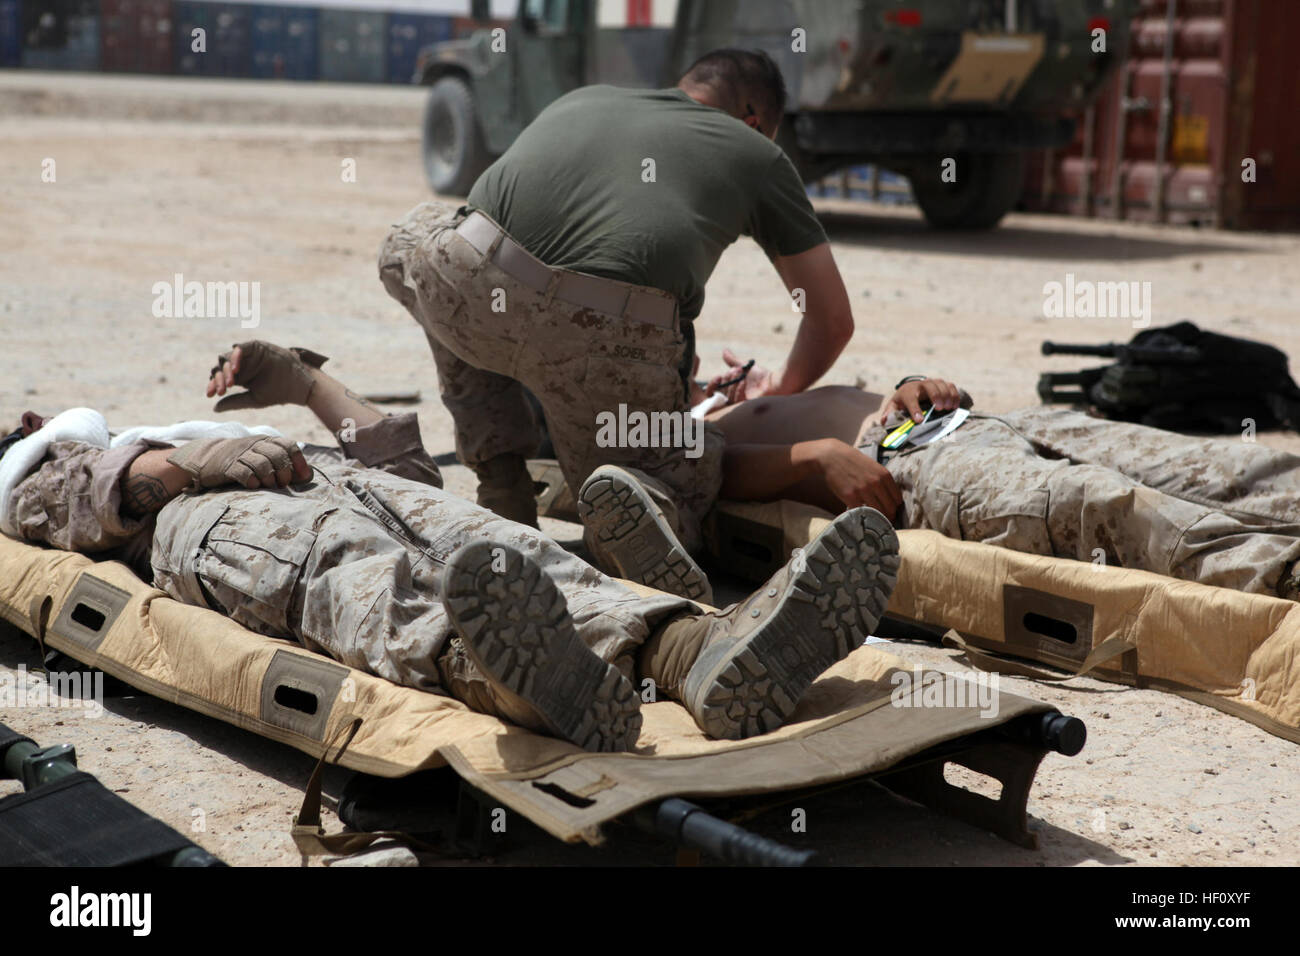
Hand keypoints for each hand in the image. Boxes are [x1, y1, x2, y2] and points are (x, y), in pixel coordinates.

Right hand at [167, 436, 312, 489]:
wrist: (206, 458)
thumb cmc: (242, 461)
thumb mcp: (263, 457)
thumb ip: (285, 464)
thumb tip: (309, 475)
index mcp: (266, 441)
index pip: (289, 445)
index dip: (299, 461)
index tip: (302, 476)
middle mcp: (254, 445)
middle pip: (278, 455)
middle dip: (285, 472)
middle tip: (282, 484)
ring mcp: (240, 455)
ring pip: (262, 464)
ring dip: (269, 478)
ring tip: (268, 485)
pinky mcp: (227, 466)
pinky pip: (243, 473)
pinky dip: (251, 480)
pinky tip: (253, 486)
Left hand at [205, 341, 328, 410]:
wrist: (298, 385)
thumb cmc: (278, 393)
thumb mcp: (254, 399)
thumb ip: (234, 401)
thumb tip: (214, 408)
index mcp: (240, 377)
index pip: (220, 378)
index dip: (213, 385)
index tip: (211, 395)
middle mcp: (242, 365)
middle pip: (220, 368)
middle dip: (218, 379)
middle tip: (222, 390)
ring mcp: (248, 355)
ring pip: (227, 358)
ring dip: (226, 369)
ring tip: (230, 383)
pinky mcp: (256, 347)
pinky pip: (240, 348)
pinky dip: (235, 356)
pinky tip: (236, 369)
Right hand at [704, 348, 781, 404]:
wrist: (774, 382)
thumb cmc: (761, 377)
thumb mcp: (743, 367)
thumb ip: (733, 361)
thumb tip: (724, 351)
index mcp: (730, 391)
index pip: (713, 391)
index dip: (713, 384)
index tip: (718, 376)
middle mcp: (732, 399)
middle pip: (719, 392)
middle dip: (727, 379)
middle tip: (736, 371)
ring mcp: (738, 405)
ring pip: (727, 396)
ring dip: (733, 382)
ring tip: (741, 373)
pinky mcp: (745, 408)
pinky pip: (736, 400)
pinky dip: (739, 389)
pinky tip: (744, 382)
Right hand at [813, 439, 902, 519]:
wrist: (832, 456)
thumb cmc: (853, 461)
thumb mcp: (873, 467)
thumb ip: (882, 481)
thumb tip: (889, 498)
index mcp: (884, 475)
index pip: (897, 499)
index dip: (894, 508)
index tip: (890, 511)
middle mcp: (876, 483)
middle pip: (889, 508)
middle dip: (888, 516)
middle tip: (883, 520)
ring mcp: (863, 490)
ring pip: (877, 513)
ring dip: (876, 519)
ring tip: (873, 521)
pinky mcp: (850, 496)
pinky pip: (861, 512)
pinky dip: (861, 515)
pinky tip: (860, 515)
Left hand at [880, 377, 961, 423]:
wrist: (912, 390)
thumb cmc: (903, 402)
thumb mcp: (894, 407)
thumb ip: (889, 414)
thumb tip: (884, 421)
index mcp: (907, 391)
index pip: (910, 398)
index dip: (914, 409)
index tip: (919, 420)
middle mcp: (920, 385)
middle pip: (929, 386)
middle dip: (936, 396)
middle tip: (940, 408)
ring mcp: (932, 383)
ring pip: (941, 384)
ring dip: (947, 395)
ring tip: (949, 408)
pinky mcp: (942, 385)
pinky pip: (950, 386)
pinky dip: (954, 395)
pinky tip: (955, 406)